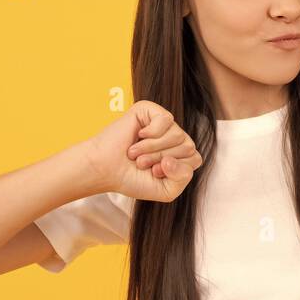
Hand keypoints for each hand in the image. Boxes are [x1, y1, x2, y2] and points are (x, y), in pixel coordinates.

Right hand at [82, 100, 203, 201]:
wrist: (104, 170)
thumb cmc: (132, 178)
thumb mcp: (166, 190)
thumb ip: (182, 179)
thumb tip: (173, 158)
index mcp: (180, 153)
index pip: (195, 159)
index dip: (175, 170)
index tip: (154, 173)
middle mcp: (174, 136)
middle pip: (188, 147)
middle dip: (161, 160)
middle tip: (141, 163)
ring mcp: (163, 123)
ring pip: (177, 135)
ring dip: (152, 150)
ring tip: (135, 153)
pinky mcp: (149, 109)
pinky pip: (166, 120)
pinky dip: (150, 134)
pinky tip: (138, 136)